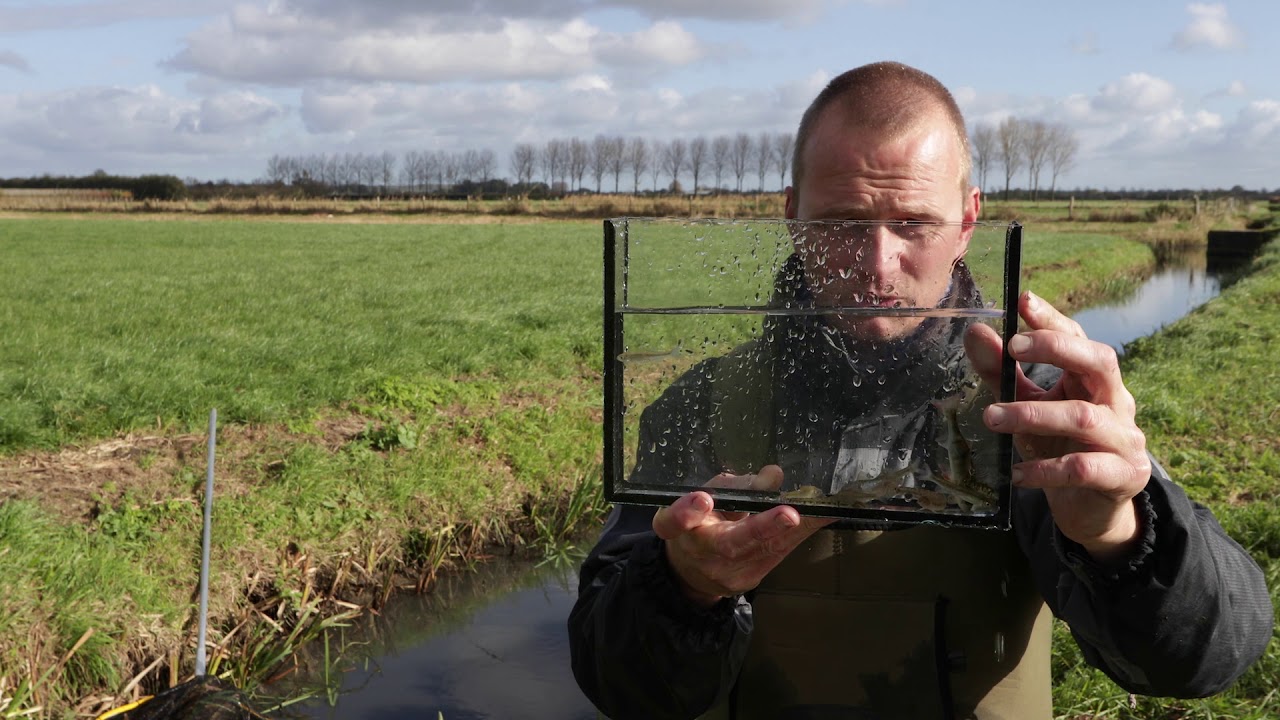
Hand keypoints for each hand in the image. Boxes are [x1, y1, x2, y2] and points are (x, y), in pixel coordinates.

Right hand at [652, 465, 832, 606]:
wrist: (693, 571)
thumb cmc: (701, 522)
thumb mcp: (709, 497)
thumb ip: (738, 486)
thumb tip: (773, 475)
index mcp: (680, 529)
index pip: (676, 522)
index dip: (687, 511)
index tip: (703, 498)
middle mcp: (701, 554)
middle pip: (730, 543)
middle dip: (762, 527)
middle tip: (789, 514)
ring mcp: (725, 574)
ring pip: (764, 550)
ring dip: (794, 530)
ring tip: (820, 512)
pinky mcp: (748, 582)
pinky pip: (777, 556)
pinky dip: (799, 535)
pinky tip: (820, 519)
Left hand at [965, 291, 1150, 563]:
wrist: (1090, 508)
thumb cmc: (1058, 447)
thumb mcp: (1027, 407)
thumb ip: (1002, 373)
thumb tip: (976, 332)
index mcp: (1094, 380)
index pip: (1079, 338)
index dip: (1052, 320)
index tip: (1022, 301)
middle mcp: (1116, 402)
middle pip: (1100, 361)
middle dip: (1057, 349)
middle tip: (1012, 347)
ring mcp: (1124, 439)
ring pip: (1084, 418)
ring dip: (1033, 414)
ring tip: (991, 417)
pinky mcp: (1123, 476)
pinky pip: (1082, 468)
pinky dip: (1045, 470)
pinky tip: (1016, 474)